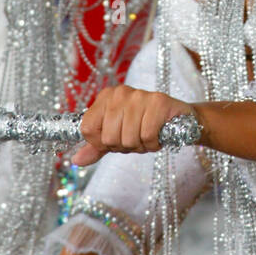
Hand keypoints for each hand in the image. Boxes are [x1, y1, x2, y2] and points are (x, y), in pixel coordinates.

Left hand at [73, 85, 196, 165]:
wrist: (180, 120)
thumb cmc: (145, 126)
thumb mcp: (117, 136)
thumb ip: (96, 147)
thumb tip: (75, 160)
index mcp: (105, 97)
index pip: (88, 129)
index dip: (100, 143)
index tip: (115, 140)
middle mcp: (120, 93)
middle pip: (108, 137)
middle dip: (123, 146)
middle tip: (136, 138)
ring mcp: (139, 95)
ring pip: (128, 138)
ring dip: (140, 146)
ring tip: (147, 137)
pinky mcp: (158, 102)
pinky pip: (147, 135)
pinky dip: (153, 144)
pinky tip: (158, 136)